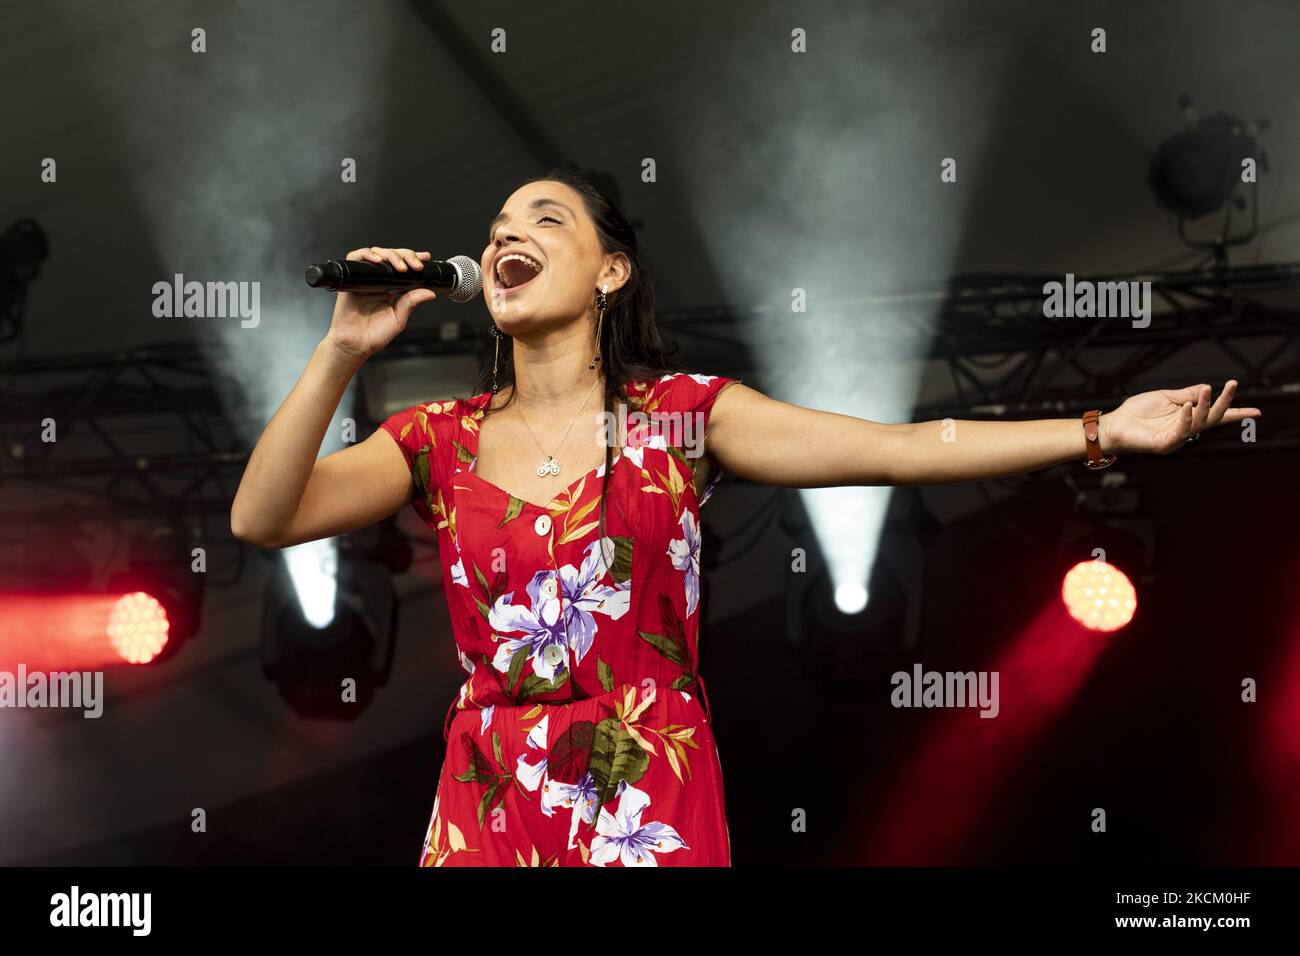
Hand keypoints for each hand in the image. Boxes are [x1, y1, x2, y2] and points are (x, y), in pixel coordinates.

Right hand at [324, 247, 436, 361]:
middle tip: (416, 265)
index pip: (402, 266)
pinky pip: (355, 258)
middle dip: (406, 255)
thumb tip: (429, 292)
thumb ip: (411, 302)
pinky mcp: (351, 279)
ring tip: (401, 266)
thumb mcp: (399, 318)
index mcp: (389, 288)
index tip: (425, 258)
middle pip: (391, 256)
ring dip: (390, 255)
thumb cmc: (373, 334)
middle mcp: (377, 281)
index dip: (412, 258)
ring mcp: (364, 279)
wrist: (356, 344)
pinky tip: (379, 261)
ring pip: (376, 253)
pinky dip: (367, 255)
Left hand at [1101, 380, 1261, 454]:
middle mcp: (1186, 429)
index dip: (1235, 412)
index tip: (1256, 412)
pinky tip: (1188, 406)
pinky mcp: (1165, 444)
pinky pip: (1181, 431)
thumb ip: (1187, 394)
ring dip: (1205, 405)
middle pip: (1213, 418)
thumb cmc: (1137, 412)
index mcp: (1188, 417)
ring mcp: (1177, 438)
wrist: (1115, 424)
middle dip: (1224, 402)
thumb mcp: (1166, 397)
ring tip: (1208, 389)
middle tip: (1232, 385)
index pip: (1216, 415)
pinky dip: (1186, 418)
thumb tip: (1207, 387)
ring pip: (1199, 423)